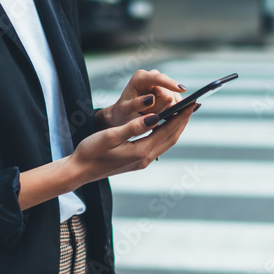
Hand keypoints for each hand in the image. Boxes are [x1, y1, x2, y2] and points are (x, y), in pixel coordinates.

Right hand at [73, 102, 196, 183]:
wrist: (79, 171)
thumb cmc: (91, 151)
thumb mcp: (110, 136)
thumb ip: (134, 127)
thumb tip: (155, 117)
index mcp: (141, 151)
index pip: (168, 130)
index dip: (182, 116)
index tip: (192, 103)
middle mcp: (145, 158)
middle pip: (172, 137)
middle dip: (183, 120)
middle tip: (193, 104)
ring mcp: (142, 162)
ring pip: (166, 142)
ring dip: (176, 127)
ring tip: (183, 112)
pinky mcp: (137, 161)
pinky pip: (158, 145)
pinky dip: (165, 133)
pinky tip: (165, 124)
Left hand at [96, 69, 185, 129]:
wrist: (124, 115)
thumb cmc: (123, 112)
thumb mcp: (126, 110)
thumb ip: (137, 104)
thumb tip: (151, 99)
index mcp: (140, 77)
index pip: (159, 78)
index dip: (171, 84)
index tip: (183, 89)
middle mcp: (152, 76)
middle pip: (169, 93)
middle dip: (161, 107)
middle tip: (146, 114)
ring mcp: (161, 83)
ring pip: (174, 99)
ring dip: (165, 110)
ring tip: (150, 113)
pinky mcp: (168, 90)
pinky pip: (176, 102)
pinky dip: (170, 110)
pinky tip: (160, 114)